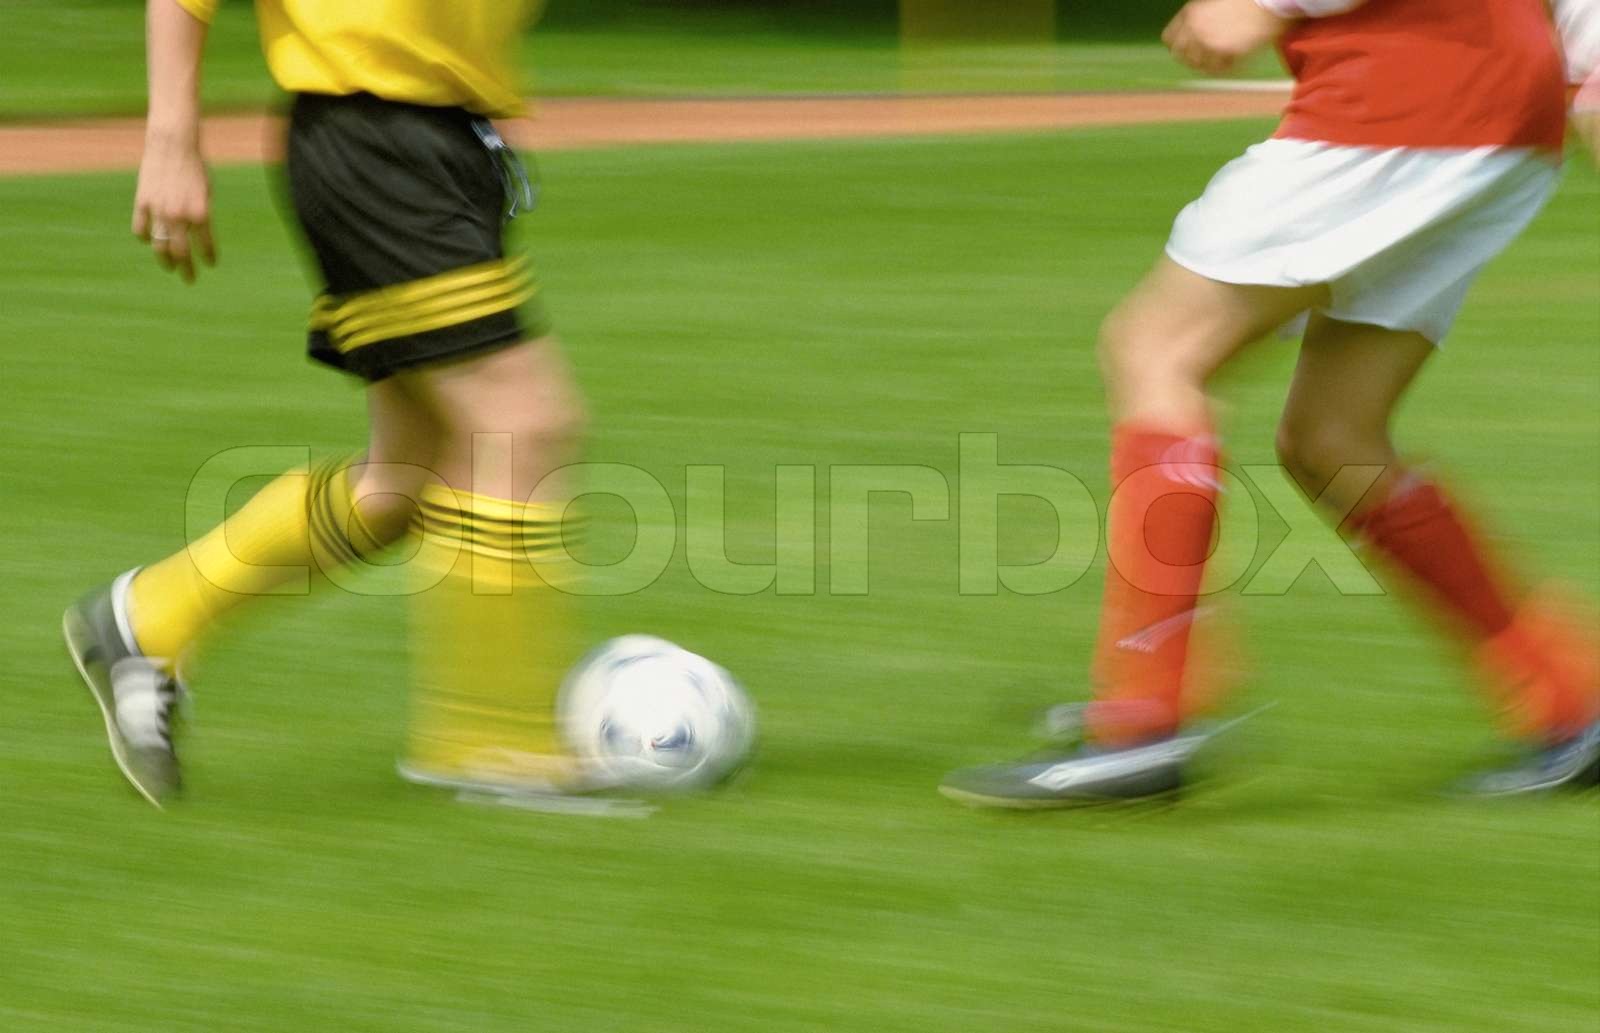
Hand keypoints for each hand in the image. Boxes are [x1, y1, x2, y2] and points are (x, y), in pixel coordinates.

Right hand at [131, 126, 216, 282]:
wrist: (173, 144)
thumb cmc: (195, 166)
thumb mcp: (206, 192)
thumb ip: (202, 215)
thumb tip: (196, 235)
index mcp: (201, 213)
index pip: (206, 246)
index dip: (209, 257)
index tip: (210, 264)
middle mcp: (180, 215)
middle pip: (182, 253)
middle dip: (187, 269)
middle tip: (190, 278)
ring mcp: (159, 210)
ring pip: (159, 246)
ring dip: (165, 260)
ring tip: (169, 267)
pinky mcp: (142, 202)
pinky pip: (141, 229)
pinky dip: (145, 237)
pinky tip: (149, 241)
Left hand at [1163, 0, 1290, 75]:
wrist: (1268, 3)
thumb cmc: (1244, 2)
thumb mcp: (1212, 4)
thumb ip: (1197, 19)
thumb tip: (1188, 37)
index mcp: (1190, 14)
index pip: (1169, 38)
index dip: (1178, 45)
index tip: (1188, 48)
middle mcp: (1195, 29)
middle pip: (1179, 55)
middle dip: (1191, 56)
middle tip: (1207, 56)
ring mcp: (1208, 42)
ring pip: (1198, 65)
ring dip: (1209, 62)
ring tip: (1223, 56)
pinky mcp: (1224, 53)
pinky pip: (1217, 69)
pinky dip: (1224, 66)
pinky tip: (1234, 58)